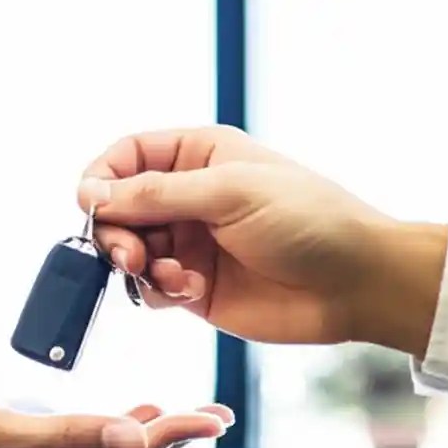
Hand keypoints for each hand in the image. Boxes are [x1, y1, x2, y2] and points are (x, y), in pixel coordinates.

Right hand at [77, 125, 447, 357]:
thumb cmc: (308, 221)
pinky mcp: (195, 286)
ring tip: (167, 276)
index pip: (127, 156)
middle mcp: (189, 197)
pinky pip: (151, 289)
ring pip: (129, 251)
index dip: (101, 179)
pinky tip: (191, 291)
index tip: (91, 205)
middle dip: (114, 232)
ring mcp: (191, 243)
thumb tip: (95, 195)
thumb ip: (158, 194)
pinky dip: (158, 291)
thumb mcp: (230, 193)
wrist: (356, 284)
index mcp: (199, 156)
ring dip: (137, 265)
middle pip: (119, 208)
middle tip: (129, 256)